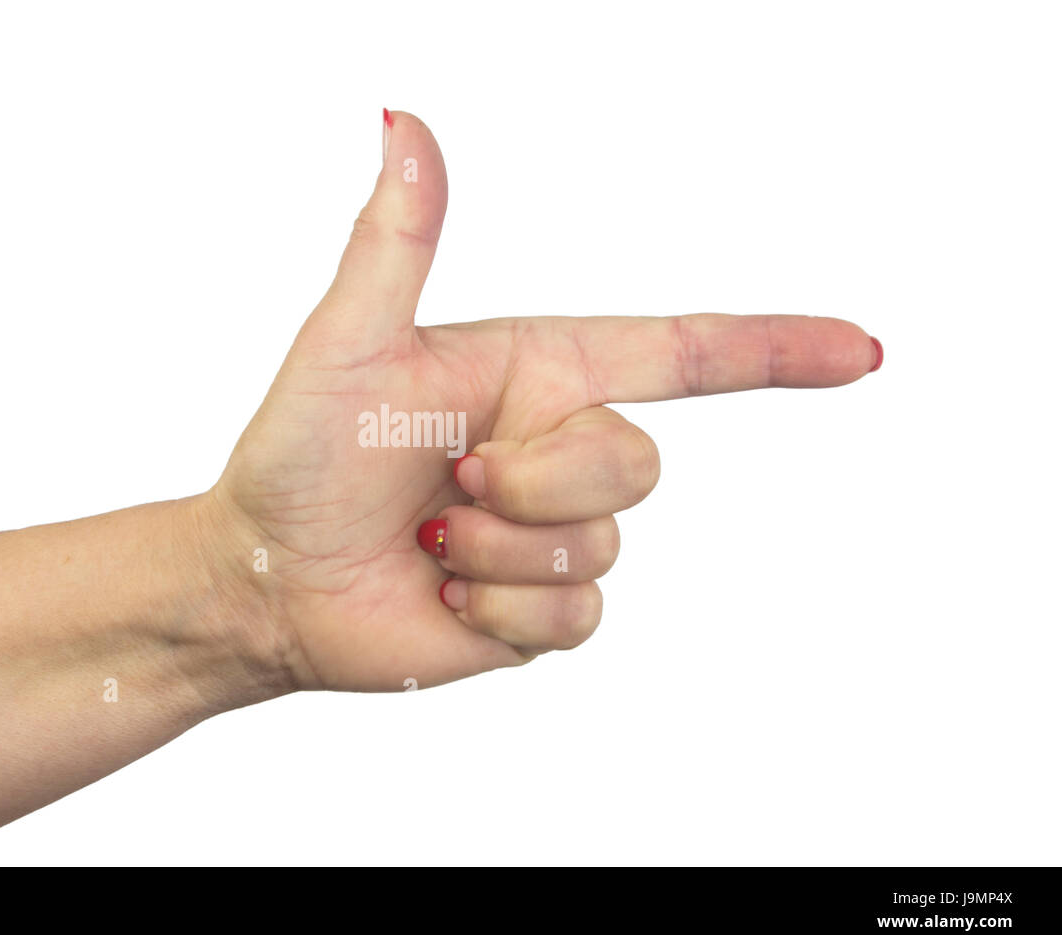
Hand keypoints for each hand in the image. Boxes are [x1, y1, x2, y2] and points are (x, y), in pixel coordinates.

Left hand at [205, 110, 881, 692]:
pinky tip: (445, 595)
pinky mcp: (540, 610)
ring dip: (501, 548)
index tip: (861, 351)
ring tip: (429, 541)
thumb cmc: (296, 457)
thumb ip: (396, 241)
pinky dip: (501, 609)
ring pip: (601, 544)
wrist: (268, 580)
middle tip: (450, 482)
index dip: (774, 349)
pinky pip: (578, 617)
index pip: (679, 353)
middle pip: (638, 462)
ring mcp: (552, 533)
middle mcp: (555, 450)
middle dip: (540, 480)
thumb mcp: (346, 344)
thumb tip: (403, 120)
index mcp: (535, 375)